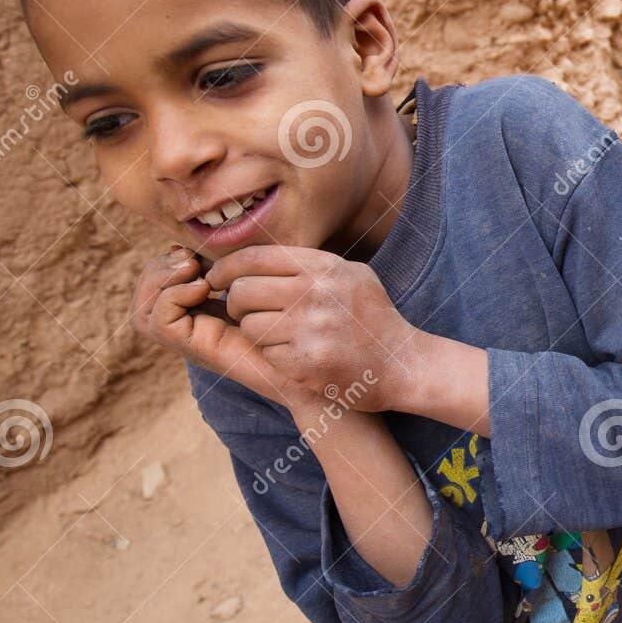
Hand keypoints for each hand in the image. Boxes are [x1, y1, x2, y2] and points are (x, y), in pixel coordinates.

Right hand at [130, 246, 316, 408]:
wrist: (314, 360)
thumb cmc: (295, 319)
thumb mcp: (261, 282)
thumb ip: (235, 267)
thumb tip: (201, 248)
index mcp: (203, 313)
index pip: (158, 289)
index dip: (165, 264)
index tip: (192, 250)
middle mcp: (191, 330)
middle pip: (143, 302)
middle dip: (156, 270)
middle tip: (187, 257)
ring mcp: (192, 342)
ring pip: (143, 314)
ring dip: (160, 282)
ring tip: (191, 267)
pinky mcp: (198, 350)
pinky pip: (161, 323)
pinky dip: (173, 297)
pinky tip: (203, 286)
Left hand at [206, 245, 414, 409]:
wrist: (403, 364)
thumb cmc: (373, 318)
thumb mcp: (351, 275)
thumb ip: (308, 264)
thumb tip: (254, 258)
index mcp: (323, 266)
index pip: (252, 258)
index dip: (225, 269)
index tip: (217, 280)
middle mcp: (315, 292)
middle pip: (241, 291)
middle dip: (235, 304)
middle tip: (246, 312)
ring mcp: (309, 328)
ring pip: (249, 325)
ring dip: (256, 333)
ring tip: (278, 336)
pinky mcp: (306, 362)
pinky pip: (266, 354)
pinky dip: (274, 356)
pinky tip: (296, 355)